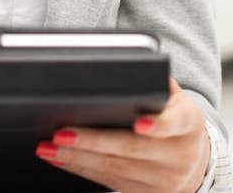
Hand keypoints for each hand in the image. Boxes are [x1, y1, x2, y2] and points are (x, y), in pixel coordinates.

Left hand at [35, 77, 211, 192]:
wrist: (193, 158)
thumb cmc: (174, 116)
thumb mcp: (173, 95)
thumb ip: (153, 81)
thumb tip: (122, 63)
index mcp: (188, 123)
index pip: (173, 123)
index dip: (158, 125)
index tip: (140, 124)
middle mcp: (179, 155)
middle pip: (131, 149)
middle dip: (93, 142)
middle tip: (62, 133)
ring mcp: (164, 180)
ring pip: (115, 169)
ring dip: (78, 158)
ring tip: (50, 147)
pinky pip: (110, 182)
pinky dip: (82, 170)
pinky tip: (62, 159)